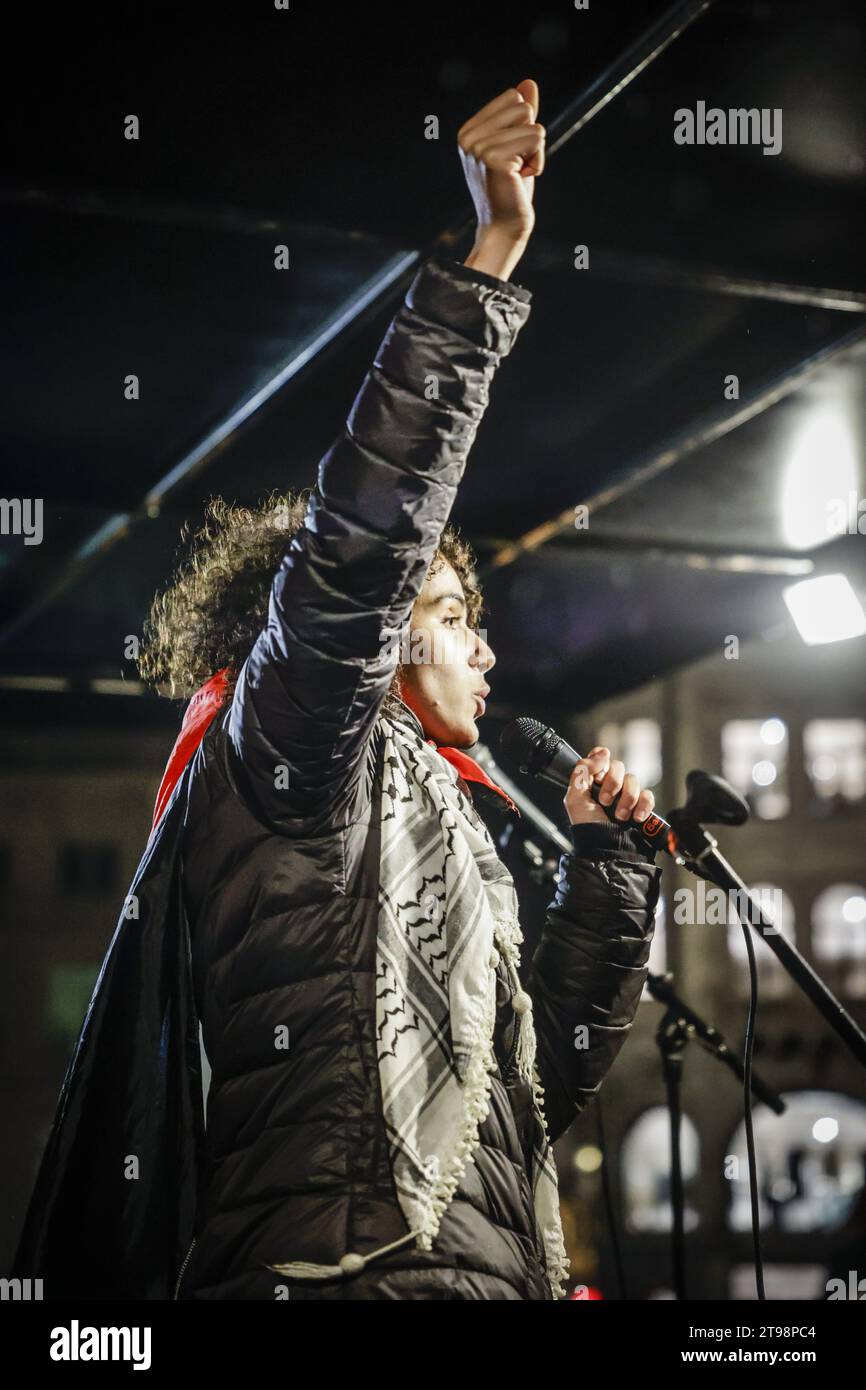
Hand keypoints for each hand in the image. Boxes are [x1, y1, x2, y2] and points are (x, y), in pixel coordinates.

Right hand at [459, 79, 544, 280]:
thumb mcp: (517, 144)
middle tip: (517, 164)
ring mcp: (478, 147)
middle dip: (530, 136)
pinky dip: (537, 161)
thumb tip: (528, 82)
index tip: (512, 153)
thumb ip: (520, 115)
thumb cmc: (511, 187)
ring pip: (532, 124)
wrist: (505, 226)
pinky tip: (520, 178)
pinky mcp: (493, 158)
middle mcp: (468, 136)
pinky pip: (536, 140)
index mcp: (469, 130)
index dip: (523, 125)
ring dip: (535, 151)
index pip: (513, 97)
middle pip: (523, 107)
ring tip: (517, 173)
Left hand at [564, 746, 655, 827]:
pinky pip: (648, 795)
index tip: (597, 777)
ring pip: (633, 780)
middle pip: (618, 766)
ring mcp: (626, 795)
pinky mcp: (641, 806)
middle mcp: (610, 786)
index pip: (600, 757)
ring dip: (626, 799)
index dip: (600, 763)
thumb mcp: (574, 798)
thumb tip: (602, 752)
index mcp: (592, 781)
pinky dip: (643, 805)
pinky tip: (636, 817)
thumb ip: (582, 770)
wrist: (606, 849)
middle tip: (604, 801)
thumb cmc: (588, 826)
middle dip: (612, 784)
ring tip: (619, 816)